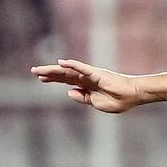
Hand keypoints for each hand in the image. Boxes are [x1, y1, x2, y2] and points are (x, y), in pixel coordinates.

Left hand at [31, 59, 148, 112]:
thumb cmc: (118, 101)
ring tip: (40, 70)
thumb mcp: (97, 103)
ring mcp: (90, 75)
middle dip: (49, 73)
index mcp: (86, 86)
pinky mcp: (97, 73)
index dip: (53, 79)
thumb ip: (83, 98)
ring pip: (69, 71)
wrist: (132, 96)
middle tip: (34, 71)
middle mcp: (86, 78)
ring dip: (54, 70)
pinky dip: (72, 65)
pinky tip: (62, 62)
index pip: (66, 80)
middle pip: (63, 74)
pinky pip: (82, 68)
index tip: (41, 78)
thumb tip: (69, 92)